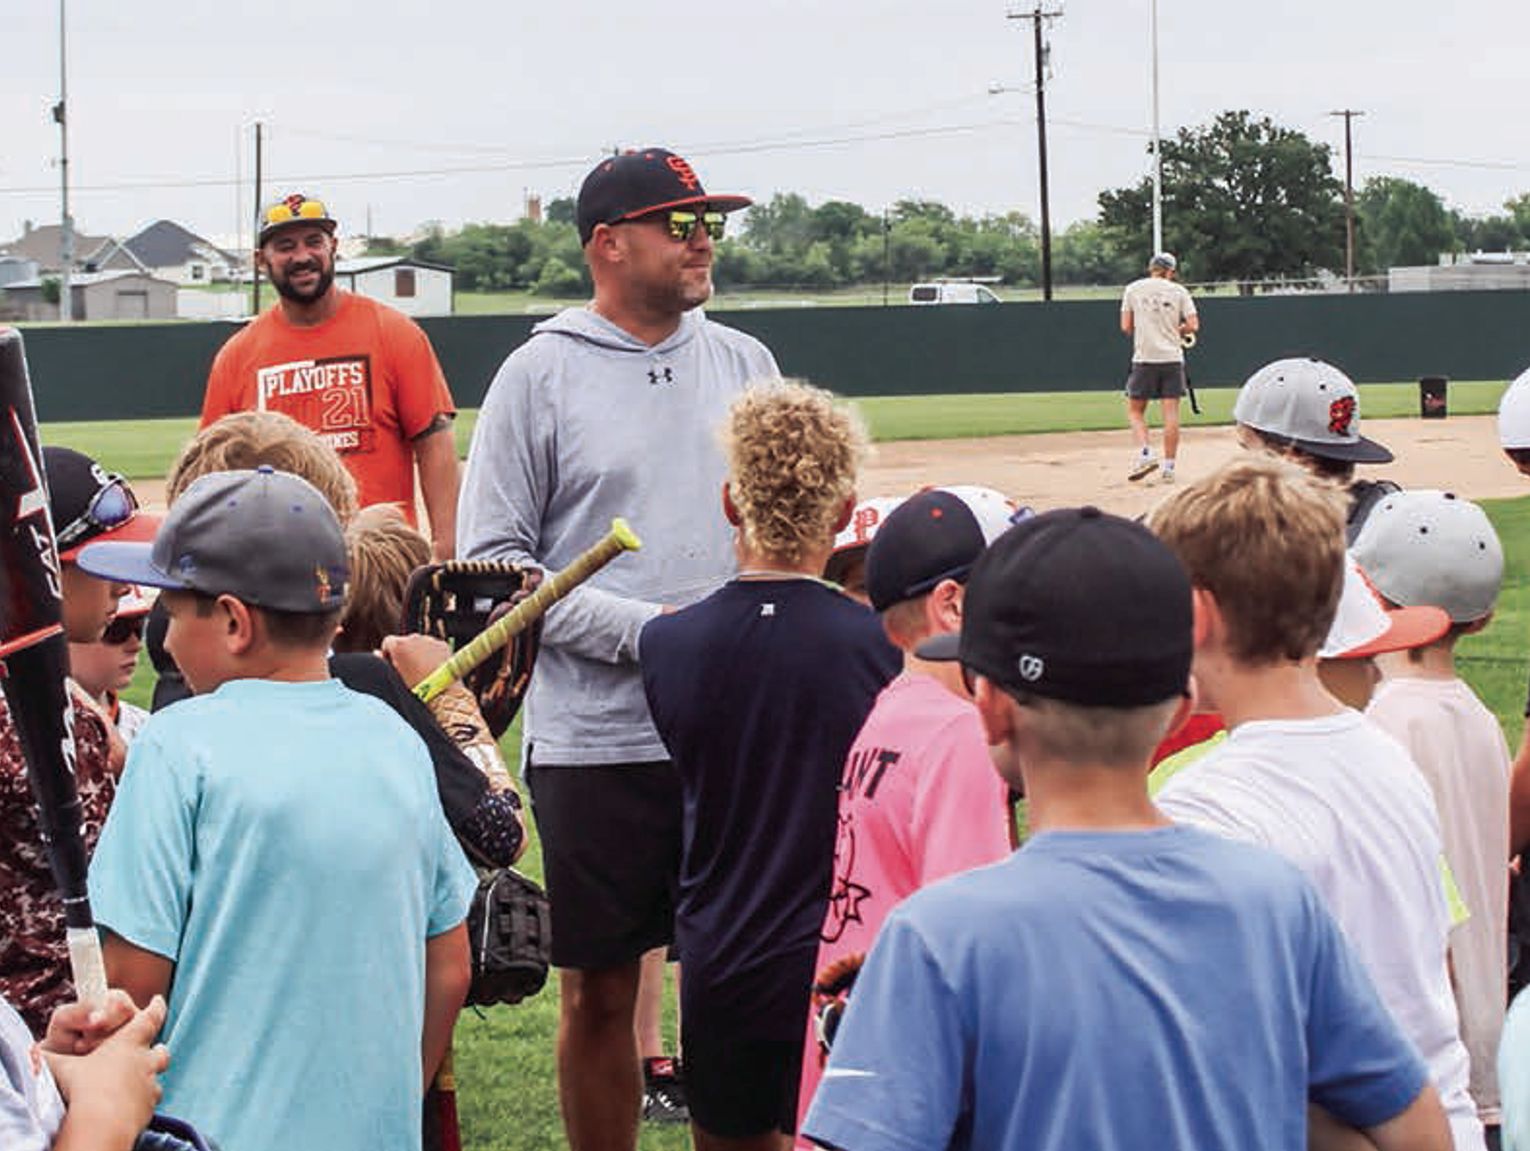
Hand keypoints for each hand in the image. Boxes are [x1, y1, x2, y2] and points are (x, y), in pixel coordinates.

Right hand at [45, 995, 168, 1150]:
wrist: (101, 1125)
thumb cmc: (82, 1088)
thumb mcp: (60, 1067)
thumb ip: (49, 1057)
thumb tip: (32, 1052)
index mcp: (129, 1043)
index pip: (149, 1017)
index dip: (155, 1007)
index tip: (158, 1000)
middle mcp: (145, 1063)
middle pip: (160, 1051)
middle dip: (156, 1049)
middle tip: (154, 1048)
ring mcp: (149, 1087)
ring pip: (156, 1080)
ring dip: (148, 1079)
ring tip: (137, 1082)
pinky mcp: (147, 1110)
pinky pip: (147, 1103)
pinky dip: (140, 1102)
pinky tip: (128, 1107)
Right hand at [380, 633, 452, 687]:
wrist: (441, 694)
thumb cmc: (413, 688)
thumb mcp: (394, 676)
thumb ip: (382, 662)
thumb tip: (376, 653)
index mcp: (399, 645)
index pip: (388, 641)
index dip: (388, 653)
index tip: (392, 663)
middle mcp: (414, 638)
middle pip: (404, 641)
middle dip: (404, 651)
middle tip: (407, 668)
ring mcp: (430, 640)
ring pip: (419, 643)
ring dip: (418, 651)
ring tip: (421, 669)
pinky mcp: (442, 644)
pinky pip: (433, 646)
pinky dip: (431, 653)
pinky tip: (432, 667)